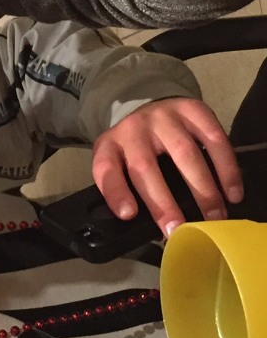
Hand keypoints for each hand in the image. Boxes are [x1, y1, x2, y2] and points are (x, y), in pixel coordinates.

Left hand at [91, 98, 241, 235]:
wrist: (153, 107)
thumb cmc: (137, 146)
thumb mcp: (120, 162)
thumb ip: (127, 187)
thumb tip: (147, 227)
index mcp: (110, 145)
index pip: (105, 168)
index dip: (115, 191)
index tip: (128, 214)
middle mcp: (133, 129)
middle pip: (145, 166)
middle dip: (163, 202)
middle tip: (179, 230)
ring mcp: (164, 117)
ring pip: (183, 153)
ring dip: (202, 190)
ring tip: (214, 217)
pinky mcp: (193, 110)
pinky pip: (213, 139)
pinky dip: (226, 169)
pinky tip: (231, 192)